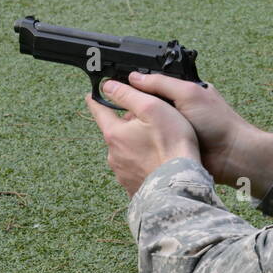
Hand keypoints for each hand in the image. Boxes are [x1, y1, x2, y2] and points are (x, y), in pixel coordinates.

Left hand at [86, 77, 199, 196]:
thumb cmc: (170, 145)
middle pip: (116, 132)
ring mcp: (122, 173)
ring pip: (126, 151)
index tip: (92, 94)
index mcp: (114, 133)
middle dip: (128, 125)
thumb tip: (108, 86)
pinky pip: (136, 170)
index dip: (97, 99)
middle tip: (150, 121)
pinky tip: (158, 163)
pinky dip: (144, 164)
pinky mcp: (133, 186)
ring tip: (159, 144)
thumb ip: (128, 94)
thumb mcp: (152, 108)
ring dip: (137, 145)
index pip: (99, 111)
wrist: (180, 184)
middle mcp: (113, 154)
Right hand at [120, 72, 272, 189]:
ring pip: (144, 124)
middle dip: (131, 106)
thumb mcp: (188, 94)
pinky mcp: (171, 147)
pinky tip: (131, 142)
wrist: (232, 155)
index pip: (151, 83)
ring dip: (134, 126)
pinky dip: (141, 141)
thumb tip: (133, 77)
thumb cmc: (217, 122)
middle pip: (145, 104)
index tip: (111, 84)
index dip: (133, 84)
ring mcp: (173, 129)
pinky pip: (150, 142)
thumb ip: (161, 84)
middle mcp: (175, 108)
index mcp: (181, 91)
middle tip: (110, 106)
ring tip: (118, 125)